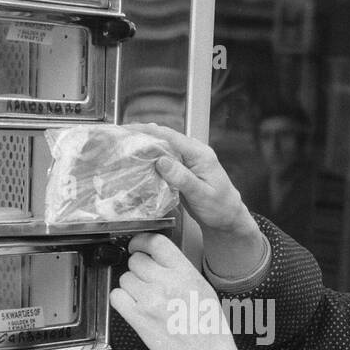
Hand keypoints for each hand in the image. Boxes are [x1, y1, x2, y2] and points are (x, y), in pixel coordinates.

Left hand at [109, 232, 245, 349]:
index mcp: (185, 273)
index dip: (142, 242)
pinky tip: (133, 306)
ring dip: (131, 286)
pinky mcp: (138, 318)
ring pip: (125, 278)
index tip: (138, 246)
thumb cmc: (209, 328)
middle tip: (146, 281)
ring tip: (145, 299)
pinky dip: (121, 300)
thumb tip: (161, 260)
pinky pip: (117, 296)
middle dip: (138, 269)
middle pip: (136, 260)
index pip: (156, 243)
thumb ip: (181, 271)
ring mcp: (150, 300)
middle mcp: (167, 283)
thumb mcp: (203, 288)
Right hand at [123, 124, 266, 279]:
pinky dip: (150, 159)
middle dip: (142, 136)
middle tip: (121, 138)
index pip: (171, 136)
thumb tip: (162, 161)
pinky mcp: (182, 170)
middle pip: (164, 138)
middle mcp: (193, 153)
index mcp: (200, 154)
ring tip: (124, 147)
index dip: (148, 131)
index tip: (130, 129)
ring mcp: (187, 161)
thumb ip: (182, 178)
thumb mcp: (201, 194)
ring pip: (162, 148)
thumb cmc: (220, 208)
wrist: (228, 220)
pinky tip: (138, 162)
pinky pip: (163, 161)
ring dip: (144, 147)